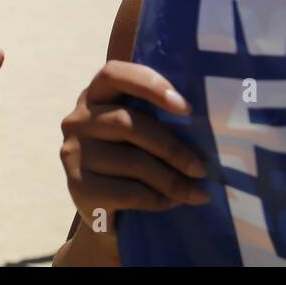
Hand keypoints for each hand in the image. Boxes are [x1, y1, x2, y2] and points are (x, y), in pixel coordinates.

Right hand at [60, 60, 208, 236]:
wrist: (106, 210)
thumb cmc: (133, 163)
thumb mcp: (141, 134)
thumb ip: (158, 119)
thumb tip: (212, 124)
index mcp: (95, 96)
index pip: (114, 74)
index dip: (149, 84)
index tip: (186, 107)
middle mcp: (77, 119)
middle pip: (127, 122)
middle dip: (172, 147)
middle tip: (202, 169)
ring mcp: (73, 152)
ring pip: (132, 160)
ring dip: (172, 180)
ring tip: (195, 193)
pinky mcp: (78, 186)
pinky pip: (129, 192)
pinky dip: (158, 200)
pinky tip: (170, 203)